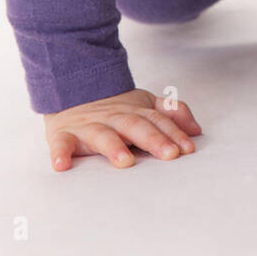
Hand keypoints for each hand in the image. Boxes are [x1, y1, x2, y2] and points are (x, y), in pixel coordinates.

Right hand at [43, 88, 201, 171]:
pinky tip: (62, 166)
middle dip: (153, 139)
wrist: (70, 90)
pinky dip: (60, 154)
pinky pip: (61, 144)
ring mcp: (88, 126)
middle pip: (135, 126)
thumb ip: (170, 114)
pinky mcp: (64, 135)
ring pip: (102, 135)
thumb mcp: (143, 105)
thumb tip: (196, 129)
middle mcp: (113, 117)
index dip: (173, 133)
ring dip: (113, 147)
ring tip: (124, 161)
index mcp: (134, 111)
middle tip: (169, 154)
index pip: (157, 121)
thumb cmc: (113, 108)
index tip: (187, 148)